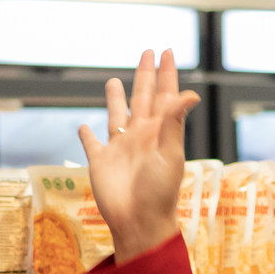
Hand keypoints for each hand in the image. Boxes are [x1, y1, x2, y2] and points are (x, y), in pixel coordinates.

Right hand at [77, 52, 200, 260]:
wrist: (138, 222)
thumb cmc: (159, 193)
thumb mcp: (170, 155)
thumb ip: (174, 122)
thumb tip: (190, 93)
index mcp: (159, 131)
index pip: (165, 95)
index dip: (166, 74)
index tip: (167, 52)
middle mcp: (140, 135)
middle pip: (142, 97)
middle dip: (145, 76)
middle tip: (147, 53)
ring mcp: (120, 148)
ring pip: (116, 115)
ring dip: (115, 98)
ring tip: (113, 81)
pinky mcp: (100, 162)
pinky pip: (91, 144)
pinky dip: (86, 135)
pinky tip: (84, 127)